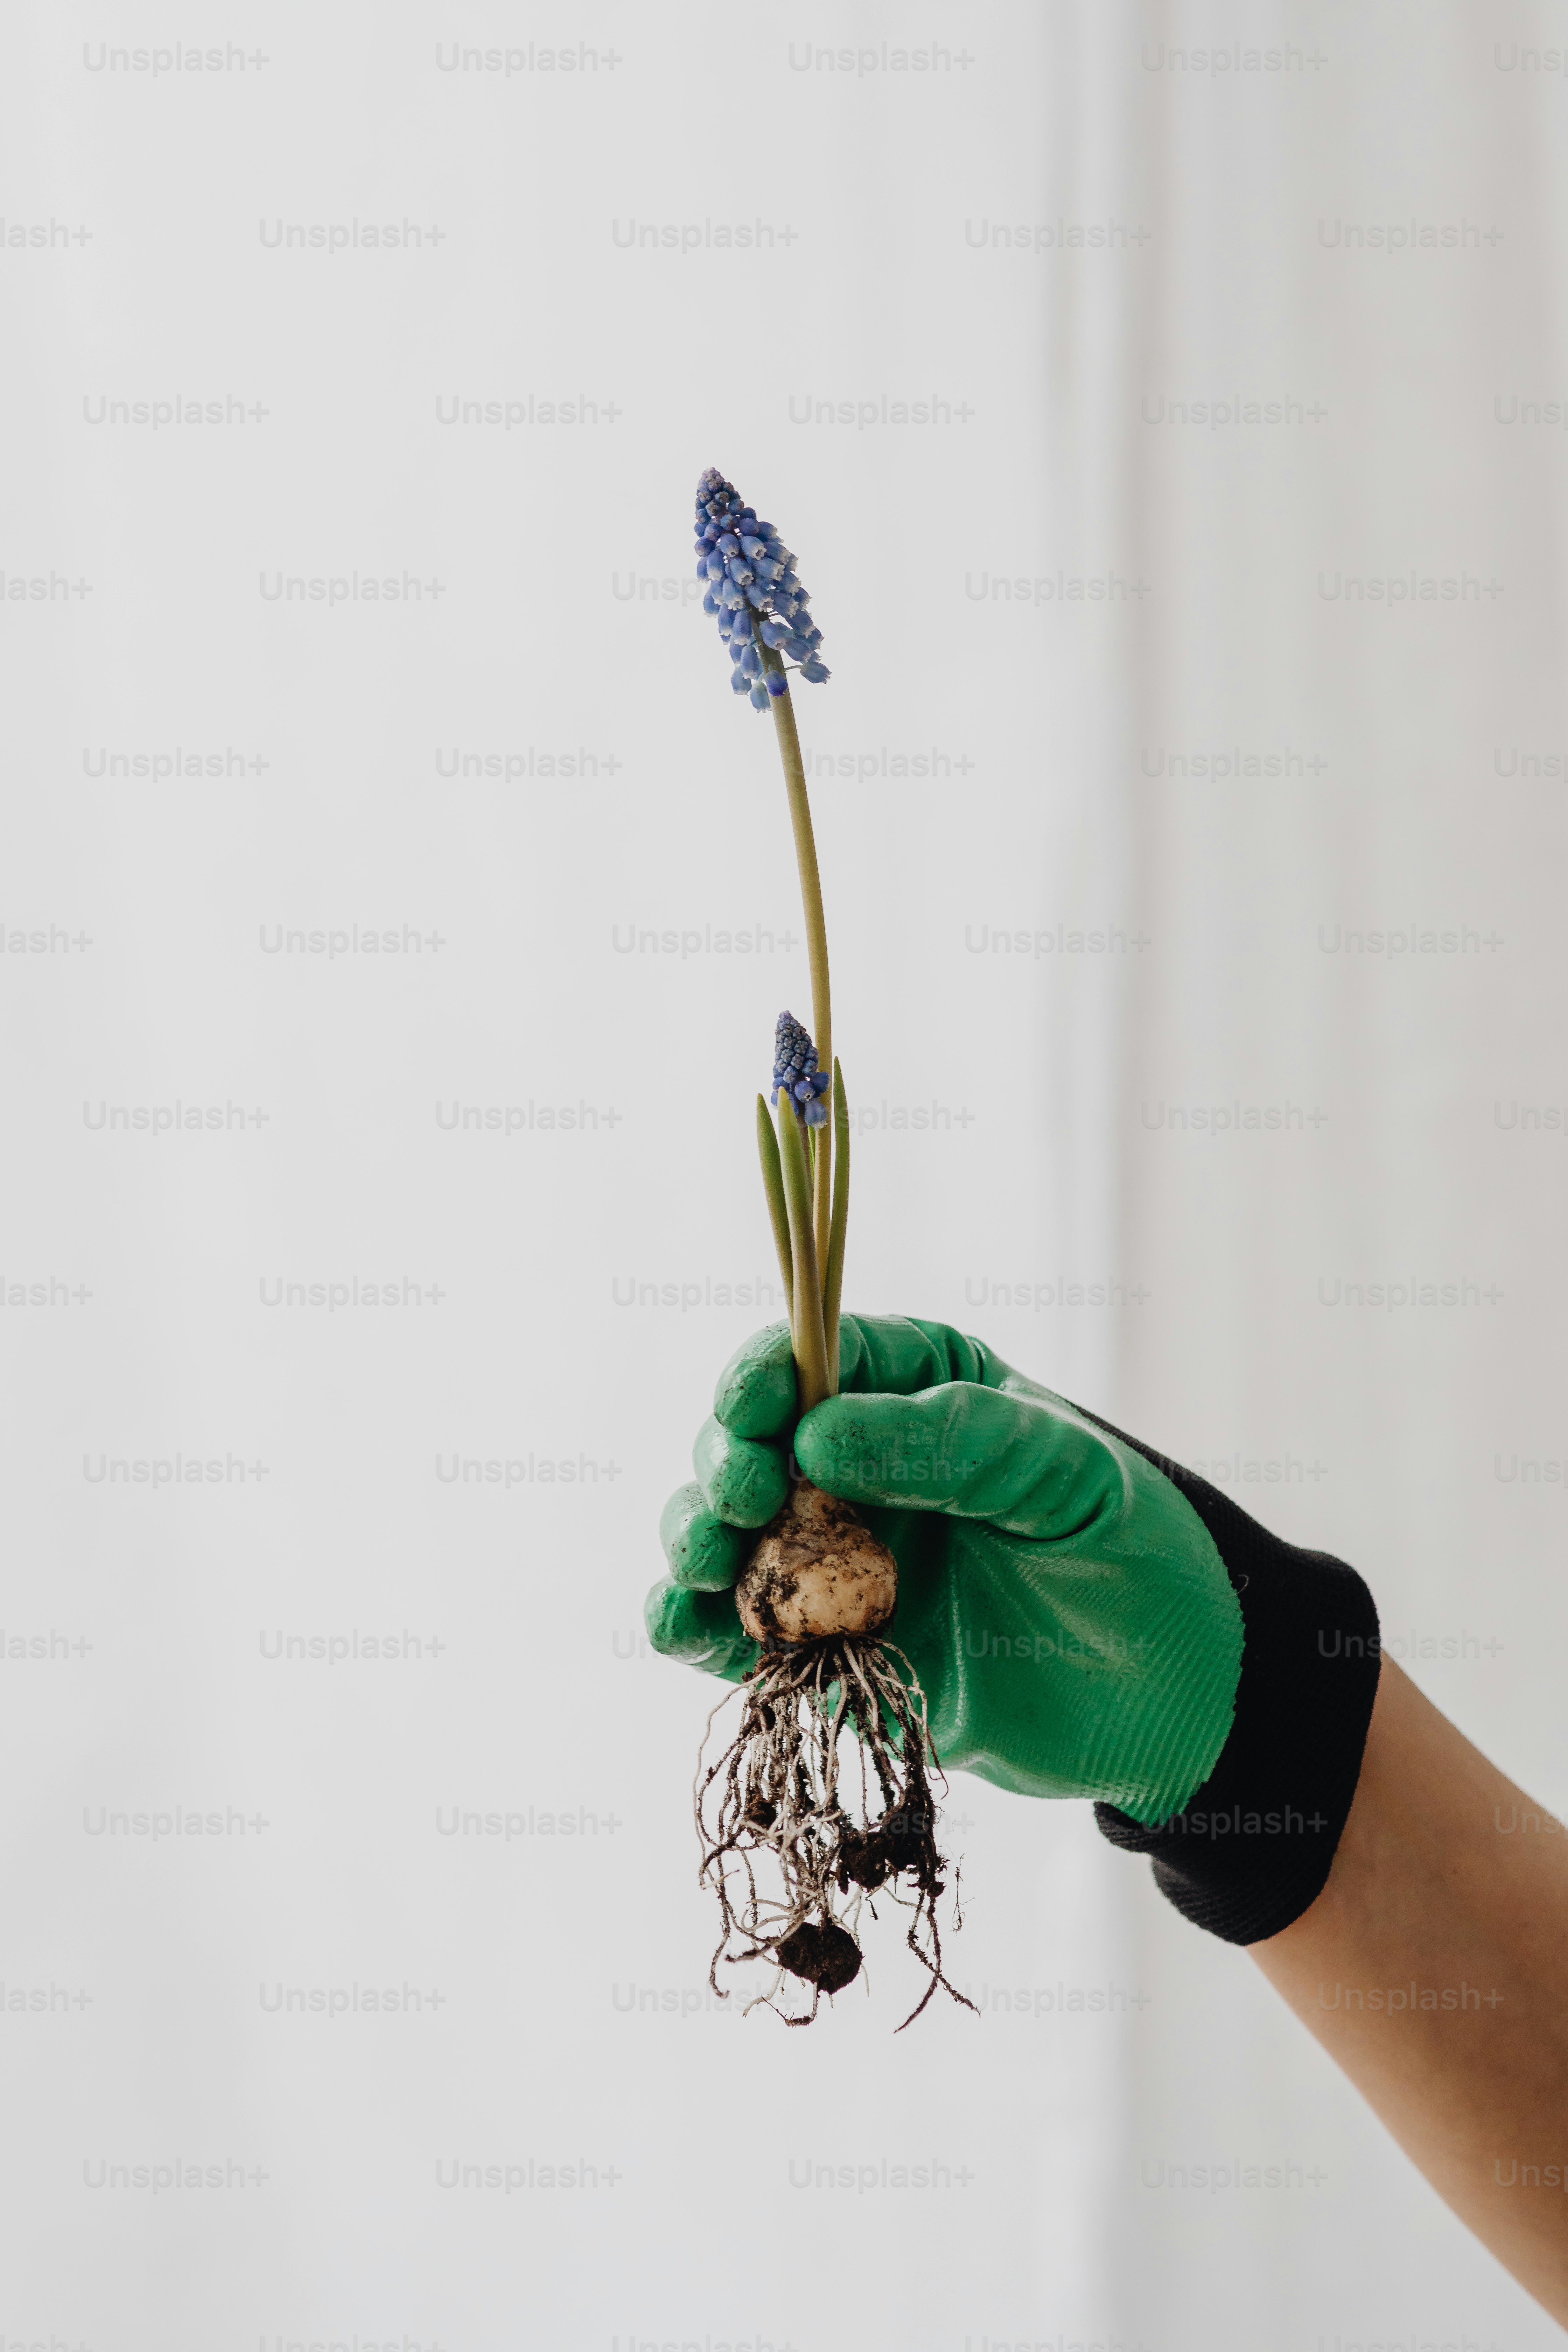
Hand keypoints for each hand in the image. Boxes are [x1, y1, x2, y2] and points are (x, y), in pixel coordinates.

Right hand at [647, 1313, 1243, 1825]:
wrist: (1178, 1700)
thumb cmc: (1139, 1555)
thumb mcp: (1070, 1473)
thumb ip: (955, 1441)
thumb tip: (816, 1434)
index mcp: (922, 1391)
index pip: (817, 1355)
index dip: (767, 1375)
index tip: (754, 1410)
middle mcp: (863, 1467)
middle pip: (751, 1439)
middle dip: (726, 1459)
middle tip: (746, 1497)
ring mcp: (839, 1559)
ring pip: (726, 1531)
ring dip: (696, 1537)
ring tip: (711, 1560)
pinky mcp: (829, 1650)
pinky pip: (735, 1632)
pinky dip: (692, 1625)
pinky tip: (679, 1621)